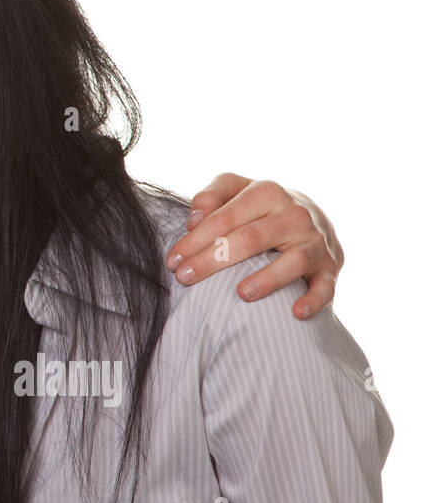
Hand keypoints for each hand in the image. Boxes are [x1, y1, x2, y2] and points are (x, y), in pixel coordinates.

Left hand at [164, 173, 343, 319]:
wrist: (313, 215)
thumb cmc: (260, 207)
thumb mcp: (236, 190)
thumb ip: (212, 195)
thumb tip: (194, 218)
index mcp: (267, 193)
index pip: (225, 217)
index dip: (195, 239)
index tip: (173, 260)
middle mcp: (294, 215)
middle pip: (251, 239)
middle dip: (213, 260)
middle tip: (185, 278)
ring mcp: (315, 242)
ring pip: (292, 260)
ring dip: (268, 279)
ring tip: (241, 294)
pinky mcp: (330, 267)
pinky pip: (326, 286)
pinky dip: (314, 299)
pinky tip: (296, 313)